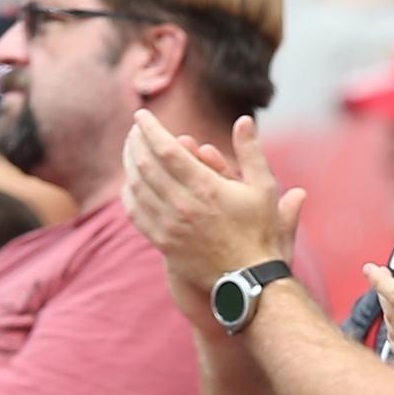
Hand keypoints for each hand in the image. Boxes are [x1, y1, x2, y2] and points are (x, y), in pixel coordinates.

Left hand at [121, 112, 302, 299]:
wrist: (248, 279)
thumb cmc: (259, 231)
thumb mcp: (264, 187)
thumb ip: (250, 151)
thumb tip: (244, 120)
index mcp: (206, 187)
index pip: (167, 150)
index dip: (150, 129)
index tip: (140, 115)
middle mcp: (183, 205)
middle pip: (145, 165)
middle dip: (135, 141)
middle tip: (134, 129)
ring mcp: (170, 226)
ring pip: (137, 187)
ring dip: (129, 164)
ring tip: (130, 149)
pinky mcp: (163, 243)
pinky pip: (136, 213)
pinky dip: (129, 193)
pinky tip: (131, 183)